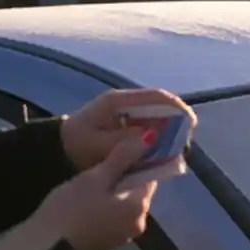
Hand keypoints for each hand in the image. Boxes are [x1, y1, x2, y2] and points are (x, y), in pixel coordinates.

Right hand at [27, 134, 159, 249]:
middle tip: (97, 170)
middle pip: (136, 193)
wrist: (45, 246)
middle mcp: (138, 224)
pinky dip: (104, 210)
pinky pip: (112, 220)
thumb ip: (122, 157)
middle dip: (121, 180)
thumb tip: (148, 139)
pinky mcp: (107, 245)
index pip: (148, 177)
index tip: (116, 155)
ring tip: (88, 186)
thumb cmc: (72, 207)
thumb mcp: (96, 177)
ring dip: (112, 195)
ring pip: (123, 206)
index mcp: (141, 208)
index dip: (134, 163)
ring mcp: (123, 237)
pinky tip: (85, 204)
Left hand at [60, 88, 195, 171]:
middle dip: (177, 122)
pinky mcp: (130, 125)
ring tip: (176, 150)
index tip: (190, 122)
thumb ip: (124, 141)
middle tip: (185, 142)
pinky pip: (152, 128)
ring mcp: (130, 113)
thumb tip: (153, 136)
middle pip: (162, 106)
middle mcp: (127, 103)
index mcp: (117, 101)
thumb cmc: (75, 145)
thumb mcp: (96, 145)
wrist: (59, 149)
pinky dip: (160, 139)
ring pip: (160, 118)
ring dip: (170, 133)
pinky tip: (163, 153)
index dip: (177, 106)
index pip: (155, 96)